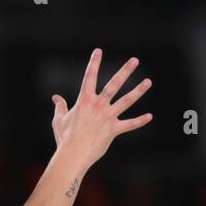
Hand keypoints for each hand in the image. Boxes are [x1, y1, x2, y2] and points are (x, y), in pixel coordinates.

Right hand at [51, 49, 151, 170]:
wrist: (73, 154)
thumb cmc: (64, 137)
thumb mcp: (59, 119)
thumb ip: (59, 106)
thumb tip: (56, 98)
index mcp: (84, 100)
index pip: (89, 77)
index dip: (94, 63)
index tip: (98, 51)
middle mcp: (98, 106)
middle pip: (114, 84)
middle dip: (125, 71)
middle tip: (134, 60)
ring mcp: (108, 117)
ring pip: (126, 101)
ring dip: (138, 91)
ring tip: (148, 81)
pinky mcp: (114, 130)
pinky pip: (129, 124)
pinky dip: (139, 121)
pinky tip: (150, 116)